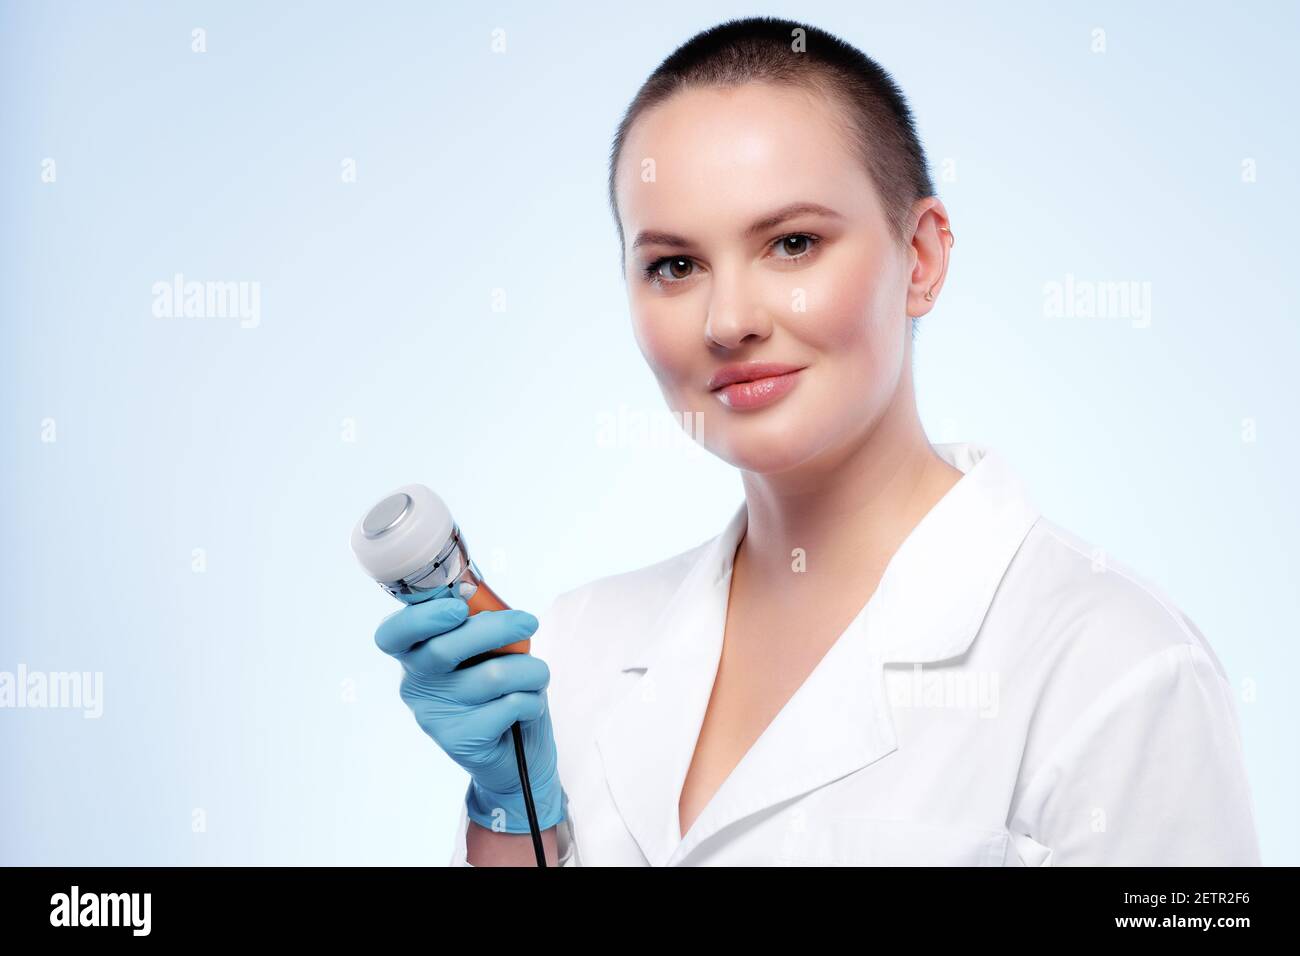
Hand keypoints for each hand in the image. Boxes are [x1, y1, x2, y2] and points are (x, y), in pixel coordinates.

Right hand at [373, 597, 563, 832]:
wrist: (517, 757)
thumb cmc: (499, 690)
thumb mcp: (487, 651)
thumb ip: (481, 627)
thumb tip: (497, 610)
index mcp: (414, 655)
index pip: (393, 634)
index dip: (420, 618)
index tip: (457, 608)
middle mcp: (415, 686)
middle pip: (445, 648)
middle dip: (496, 628)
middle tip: (528, 622)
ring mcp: (434, 716)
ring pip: (493, 676)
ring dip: (530, 670)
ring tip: (537, 676)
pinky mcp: (461, 741)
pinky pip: (511, 705)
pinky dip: (534, 700)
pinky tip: (530, 707)